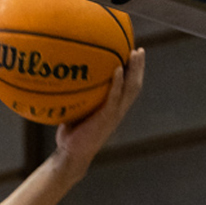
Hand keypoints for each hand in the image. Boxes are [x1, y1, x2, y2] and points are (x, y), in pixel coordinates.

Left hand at [55, 47, 145, 172]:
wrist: (72, 154)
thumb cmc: (72, 135)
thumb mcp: (77, 112)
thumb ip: (78, 98)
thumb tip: (66, 79)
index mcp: (114, 109)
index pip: (129, 89)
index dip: (134, 73)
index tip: (134, 55)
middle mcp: (118, 110)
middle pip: (135, 85)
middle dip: (139, 67)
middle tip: (140, 50)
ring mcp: (114, 114)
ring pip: (131, 89)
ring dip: (134, 71)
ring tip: (135, 54)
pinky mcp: (107, 118)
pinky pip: (115, 97)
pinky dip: (117, 83)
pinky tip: (118, 69)